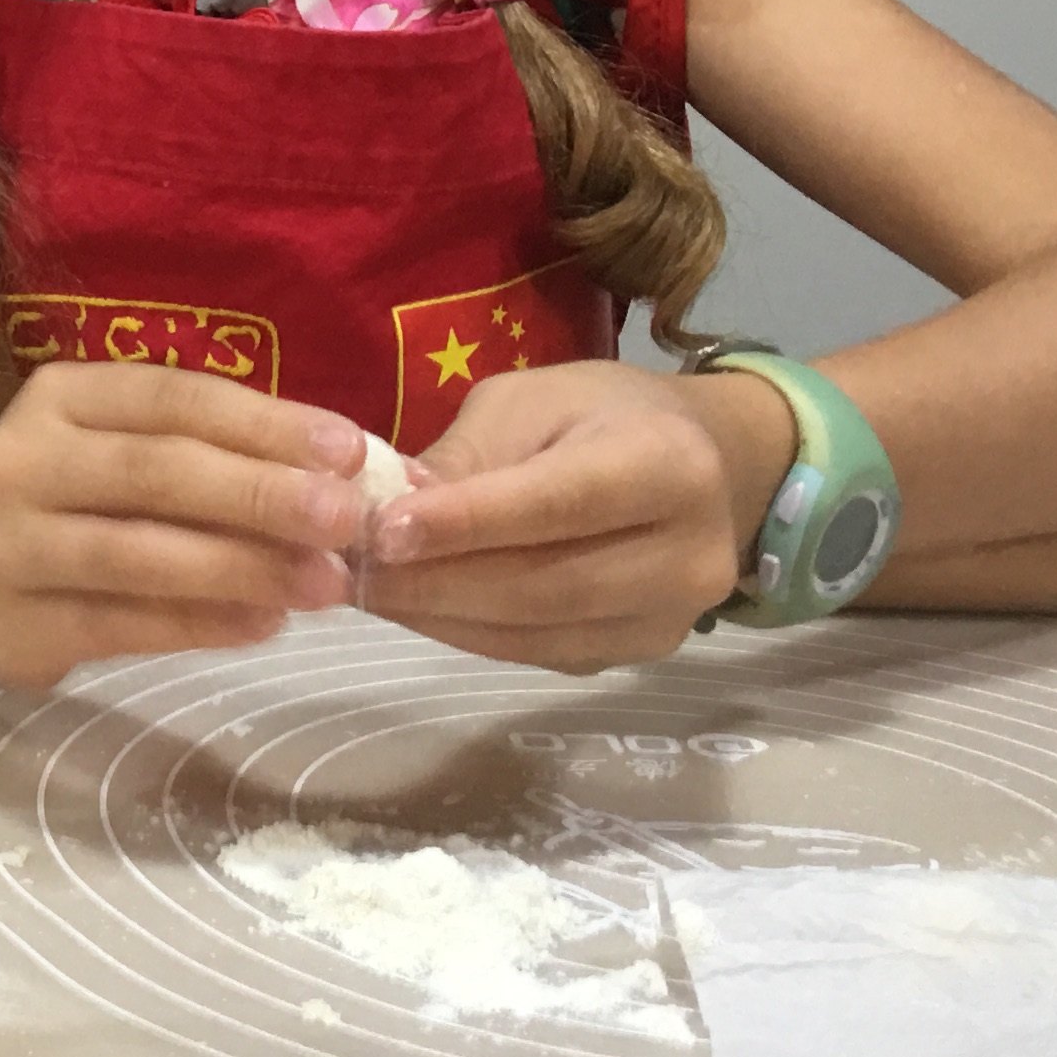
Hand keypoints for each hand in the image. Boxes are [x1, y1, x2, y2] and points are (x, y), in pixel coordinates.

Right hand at [0, 361, 373, 689]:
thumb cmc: (53, 493)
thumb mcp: (101, 442)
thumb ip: (196, 450)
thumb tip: (334, 476)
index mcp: (57, 399)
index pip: (171, 398)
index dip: (263, 422)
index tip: (348, 450)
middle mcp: (23, 463)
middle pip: (155, 471)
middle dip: (260, 493)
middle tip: (346, 517)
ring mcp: (10, 547)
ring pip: (137, 553)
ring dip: (242, 567)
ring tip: (325, 582)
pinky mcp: (14, 626)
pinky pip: (121, 624)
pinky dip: (199, 625)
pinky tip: (263, 625)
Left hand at [355, 363, 792, 673]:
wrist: (706, 466)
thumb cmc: (602, 416)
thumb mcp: (532, 401)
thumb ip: (469, 456)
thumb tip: (392, 513)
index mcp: (668, 464)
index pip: (559, 502)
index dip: (469, 522)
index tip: (382, 532)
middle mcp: (688, 553)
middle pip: (547, 583)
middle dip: (437, 581)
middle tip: (350, 569)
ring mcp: (672, 617)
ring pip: (539, 632)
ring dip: (442, 616)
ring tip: (367, 590)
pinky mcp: (643, 655)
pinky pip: (542, 654)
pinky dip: (469, 635)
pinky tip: (417, 609)